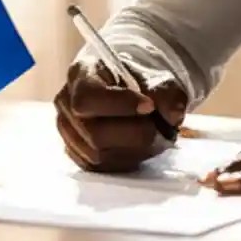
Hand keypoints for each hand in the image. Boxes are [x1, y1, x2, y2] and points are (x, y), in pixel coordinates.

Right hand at [54, 58, 188, 172]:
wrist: (132, 89)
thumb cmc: (139, 79)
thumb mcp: (157, 76)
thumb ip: (167, 92)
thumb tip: (173, 114)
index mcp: (81, 73)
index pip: (88, 97)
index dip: (119, 105)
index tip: (149, 106)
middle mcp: (66, 104)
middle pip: (94, 132)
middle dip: (134, 133)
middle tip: (159, 126)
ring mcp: (69, 132)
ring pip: (98, 155)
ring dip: (134, 149)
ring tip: (154, 135)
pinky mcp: (78, 155)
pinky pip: (103, 167)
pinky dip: (128, 159)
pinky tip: (142, 146)